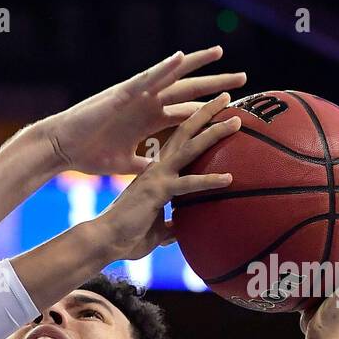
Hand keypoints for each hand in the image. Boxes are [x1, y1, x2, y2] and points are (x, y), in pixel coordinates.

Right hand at [34, 46, 244, 175]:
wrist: (62, 147)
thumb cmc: (87, 155)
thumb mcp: (124, 162)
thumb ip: (144, 162)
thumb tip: (157, 170)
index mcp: (148, 120)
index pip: (185, 112)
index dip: (208, 110)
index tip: (232, 110)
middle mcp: (146, 104)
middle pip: (188, 91)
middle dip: (214, 86)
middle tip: (242, 79)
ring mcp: (136, 97)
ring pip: (173, 78)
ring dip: (196, 66)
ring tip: (220, 54)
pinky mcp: (122, 94)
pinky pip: (148, 78)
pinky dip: (165, 67)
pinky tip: (182, 57)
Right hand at [88, 92, 240, 260]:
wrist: (102, 241)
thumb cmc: (125, 236)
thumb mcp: (155, 229)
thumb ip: (170, 226)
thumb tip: (181, 233)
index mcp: (155, 172)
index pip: (179, 142)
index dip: (196, 127)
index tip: (216, 114)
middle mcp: (156, 168)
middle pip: (185, 132)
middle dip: (206, 112)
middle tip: (227, 97)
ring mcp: (156, 176)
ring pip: (189, 147)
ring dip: (213, 132)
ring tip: (236, 120)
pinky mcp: (157, 191)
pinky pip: (187, 183)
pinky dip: (208, 180)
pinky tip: (229, 178)